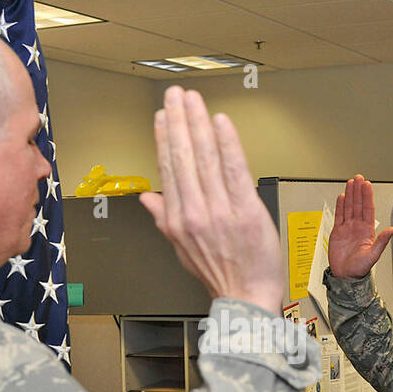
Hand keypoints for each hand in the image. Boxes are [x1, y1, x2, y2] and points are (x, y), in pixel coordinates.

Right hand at [139, 86, 283, 314]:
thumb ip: (163, 219)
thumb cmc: (218, 274)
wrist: (246, 297)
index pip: (168, 170)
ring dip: (198, 124)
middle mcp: (193, 213)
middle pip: (183, 158)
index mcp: (176, 220)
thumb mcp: (181, 250)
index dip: (164, 139)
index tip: (162, 116)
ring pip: (205, 159)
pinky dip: (226, 144)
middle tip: (175, 94)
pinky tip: (220, 122)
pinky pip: (234, 170)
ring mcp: (219, 211)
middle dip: (178, 121)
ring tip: (192, 100)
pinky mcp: (245, 211)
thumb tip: (147, 198)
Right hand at [327, 174, 392, 279]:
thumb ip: (382, 241)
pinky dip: (340, 206)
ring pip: (349, 207)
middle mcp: (358, 227)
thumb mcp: (373, 255)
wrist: (345, 276)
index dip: (367, 196)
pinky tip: (342, 197)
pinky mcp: (338, 232)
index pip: (368, 209)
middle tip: (359, 178)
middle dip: (358, 191)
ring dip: (350, 195)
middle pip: (358, 205)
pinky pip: (339, 216)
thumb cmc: (360, 268)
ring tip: (351, 183)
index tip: (367, 185)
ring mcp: (348, 228)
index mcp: (367, 230)